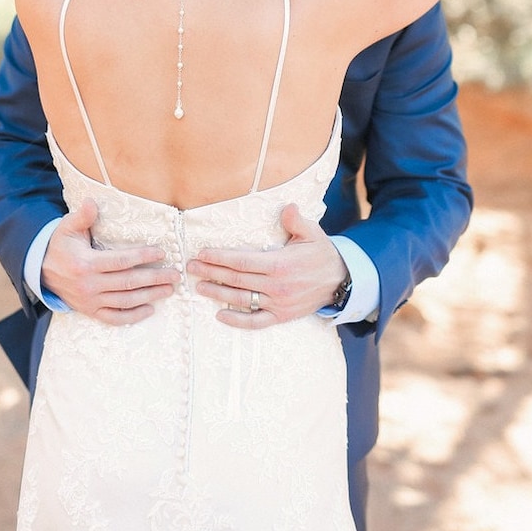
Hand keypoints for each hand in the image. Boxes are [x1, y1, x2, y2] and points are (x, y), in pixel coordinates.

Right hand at [42, 198, 181, 324]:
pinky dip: (133, 316)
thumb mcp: (68, 227)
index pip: (121, 261)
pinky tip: (150, 309)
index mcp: (87, 263)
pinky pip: (115, 318)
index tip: (161, 252)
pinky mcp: (91, 311)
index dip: (142, 257)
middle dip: (154, 278)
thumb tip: (91, 202)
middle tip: (175, 274)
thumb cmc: (60, 245)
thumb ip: (82, 216)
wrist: (41, 271)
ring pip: (125, 301)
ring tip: (168, 289)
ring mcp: (91, 301)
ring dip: (150, 296)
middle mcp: (90, 285)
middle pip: (128, 283)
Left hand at [186, 203, 347, 328]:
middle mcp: (276, 286)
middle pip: (236, 279)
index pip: (242, 261)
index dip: (220, 258)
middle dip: (211, 272)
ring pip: (242, 299)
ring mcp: (278, 303)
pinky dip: (237, 320)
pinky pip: (256, 322)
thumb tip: (288, 208)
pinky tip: (220, 314)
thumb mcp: (312, 232)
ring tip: (199, 286)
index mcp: (280, 264)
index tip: (202, 254)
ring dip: (217, 293)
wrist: (341, 280)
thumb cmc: (321, 253)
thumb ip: (296, 221)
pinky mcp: (281, 316)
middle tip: (190, 268)